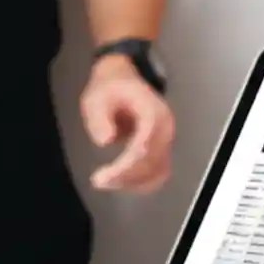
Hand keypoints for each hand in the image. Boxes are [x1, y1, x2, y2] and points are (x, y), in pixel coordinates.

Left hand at [80, 54, 174, 192]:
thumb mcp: (96, 97)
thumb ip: (99, 117)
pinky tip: (120, 182)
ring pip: (157, 172)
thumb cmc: (110, 88)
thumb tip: (106, 140)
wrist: (123, 80)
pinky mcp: (162, 149)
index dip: (126, 165)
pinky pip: (157, 173)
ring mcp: (167, 139)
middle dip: (127, 177)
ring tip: (106, 181)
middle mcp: (166, 127)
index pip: (145, 145)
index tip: (103, 176)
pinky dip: (140, 182)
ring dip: (133, 182)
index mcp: (153, 111)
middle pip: (153, 162)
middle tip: (99, 180)